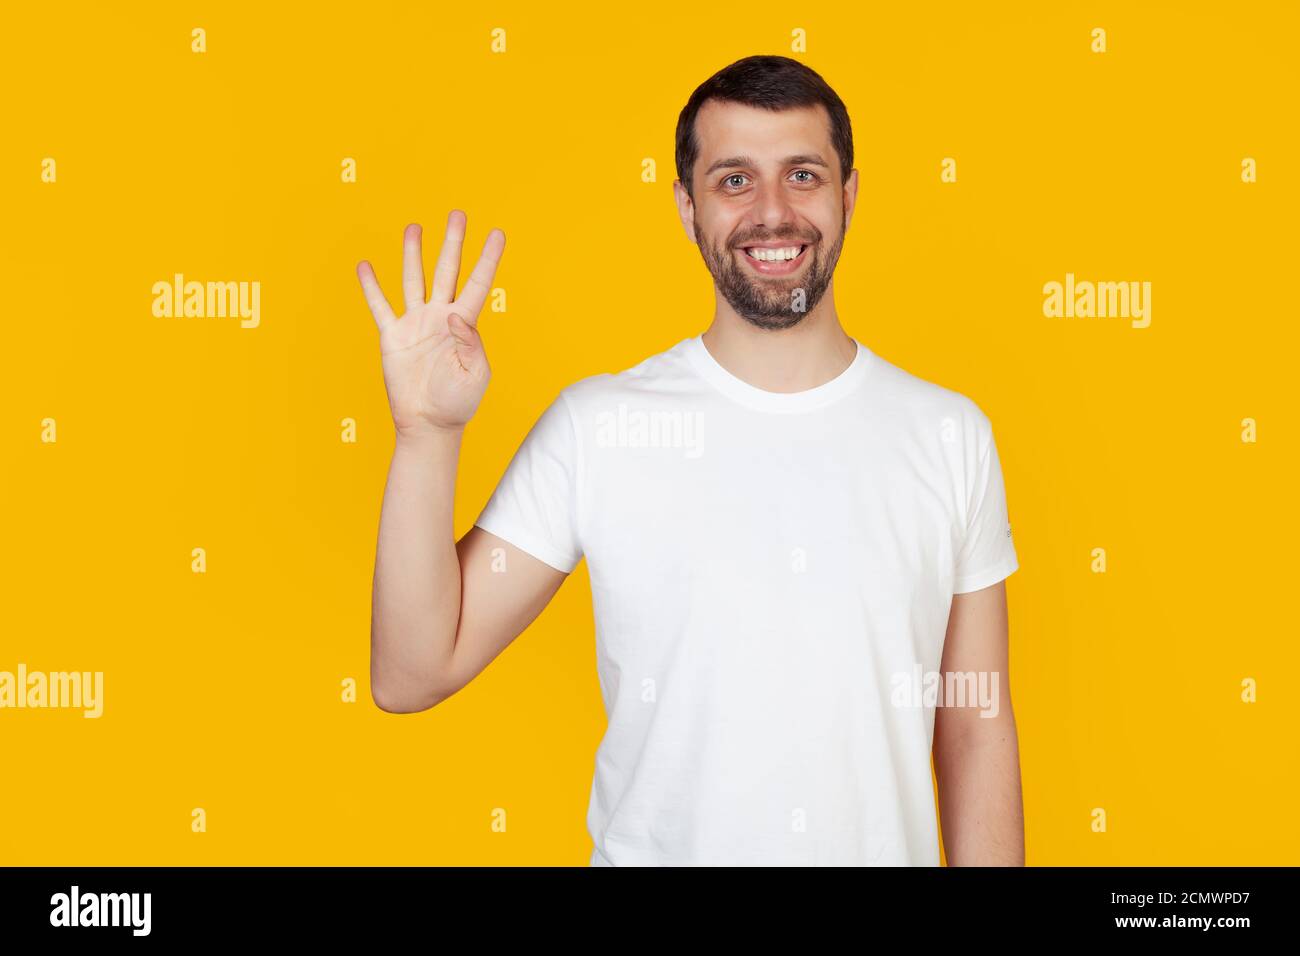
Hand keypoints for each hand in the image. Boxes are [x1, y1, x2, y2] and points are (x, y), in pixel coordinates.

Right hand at [356, 211, 504, 438]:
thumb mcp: (476, 374)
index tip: (498, 233)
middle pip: (447, 271)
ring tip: (414, 227)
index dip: (489, 259)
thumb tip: (454, 315)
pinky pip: (380, 306)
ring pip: (414, 280)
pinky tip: (365, 266)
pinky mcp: (393, 336)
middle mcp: (440, 317)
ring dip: (413, 254)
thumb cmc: (457, 403)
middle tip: (457, 214)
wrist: (428, 424)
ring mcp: (416, 324)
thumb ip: (470, 343)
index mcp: (465, 325)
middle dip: (453, 242)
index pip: (478, 283)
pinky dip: (372, 287)